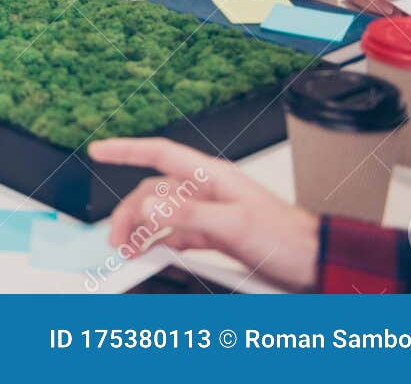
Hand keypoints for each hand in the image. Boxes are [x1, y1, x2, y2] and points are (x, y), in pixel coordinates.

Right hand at [88, 137, 317, 291]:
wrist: (313, 262)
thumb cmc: (286, 237)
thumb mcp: (233, 223)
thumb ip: (187, 214)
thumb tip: (148, 207)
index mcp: (210, 176)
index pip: (159, 153)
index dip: (126, 149)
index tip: (98, 151)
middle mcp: (205, 190)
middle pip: (152, 192)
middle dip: (128, 212)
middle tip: (116, 239)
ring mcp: (208, 213)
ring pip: (161, 216)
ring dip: (141, 231)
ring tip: (129, 249)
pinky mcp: (213, 235)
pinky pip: (175, 235)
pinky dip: (159, 244)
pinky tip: (152, 254)